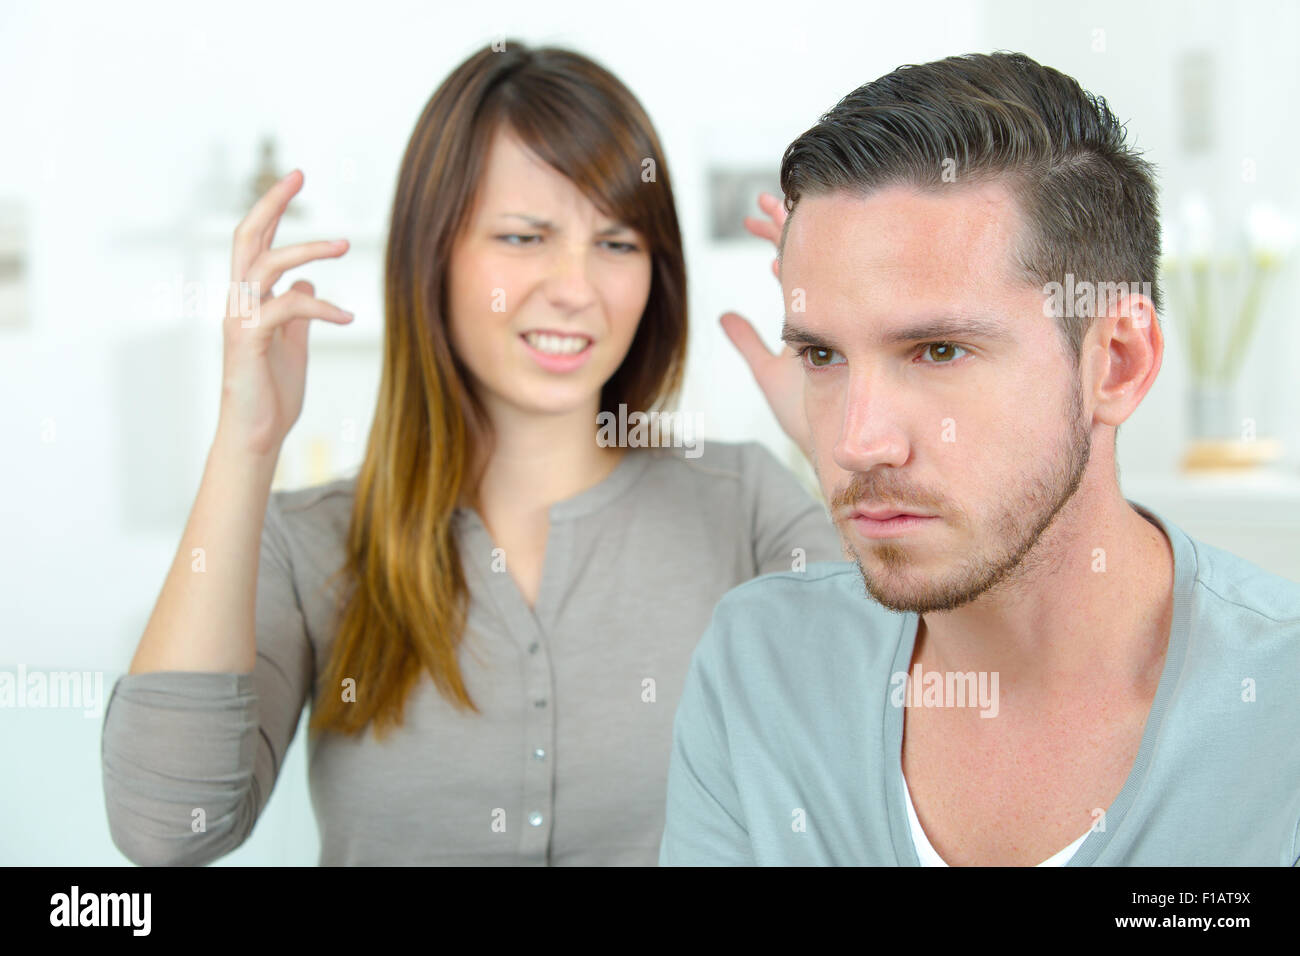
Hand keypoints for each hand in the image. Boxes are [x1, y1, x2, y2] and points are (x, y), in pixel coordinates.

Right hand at [217, 169, 353, 457]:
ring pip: (266, 265)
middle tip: (299, 173)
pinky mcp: (249, 341)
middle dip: (272, 202)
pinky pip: (286, 307)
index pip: (256, 241)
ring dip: (307, 250)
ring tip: (345, 243)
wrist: (257, 435)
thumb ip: (296, 311)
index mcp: (249, 297)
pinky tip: (348, 318)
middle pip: (247, 237)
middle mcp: (238, 301)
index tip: (295, 179)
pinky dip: (320, 307)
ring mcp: (240, 319)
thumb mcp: (291, 343)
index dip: (273, 208)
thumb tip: (305, 282)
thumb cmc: (272, 393)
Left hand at [723, 192, 810, 455]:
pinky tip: (775, 266)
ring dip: (788, 244)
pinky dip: (794, 286)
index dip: (773, 237)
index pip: (790, 263)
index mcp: (809, 315)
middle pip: (804, 260)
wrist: (835, 449)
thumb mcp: (767, 371)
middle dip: (783, 228)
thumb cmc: (806, 415)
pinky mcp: (831, 346)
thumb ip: (746, 341)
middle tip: (763, 199)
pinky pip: (812, 309)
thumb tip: (722, 315)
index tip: (756, 211)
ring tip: (768, 210)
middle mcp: (823, 315)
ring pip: (812, 274)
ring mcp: (831, 327)